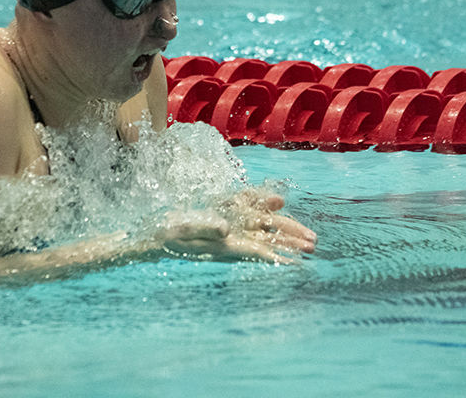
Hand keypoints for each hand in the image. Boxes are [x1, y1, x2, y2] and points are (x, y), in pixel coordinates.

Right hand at [156, 191, 316, 263]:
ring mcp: (228, 232)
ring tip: (305, 237)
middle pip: (266, 239)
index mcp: (225, 244)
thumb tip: (226, 229)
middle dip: (289, 241)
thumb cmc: (167, 233)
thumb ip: (206, 226)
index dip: (279, 255)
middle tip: (313, 245)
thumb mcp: (184, 228)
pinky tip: (276, 202)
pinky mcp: (223, 224)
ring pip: (262, 229)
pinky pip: (249, 216)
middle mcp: (231, 240)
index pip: (258, 250)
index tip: (299, 262)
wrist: (152, 236)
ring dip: (284, 230)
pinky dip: (264, 209)